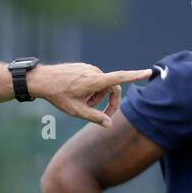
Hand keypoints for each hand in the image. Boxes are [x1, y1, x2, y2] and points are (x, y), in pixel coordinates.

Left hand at [30, 63, 152, 126]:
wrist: (42, 80)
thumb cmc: (58, 96)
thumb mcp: (76, 111)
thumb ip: (95, 117)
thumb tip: (109, 124)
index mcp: (95, 81)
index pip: (120, 78)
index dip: (135, 76)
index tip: (149, 72)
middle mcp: (94, 72)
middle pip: (112, 88)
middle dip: (109, 103)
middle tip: (102, 117)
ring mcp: (89, 68)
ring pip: (102, 85)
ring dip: (98, 97)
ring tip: (83, 104)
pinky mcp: (84, 67)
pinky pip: (94, 80)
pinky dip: (91, 90)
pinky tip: (77, 95)